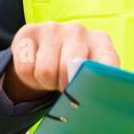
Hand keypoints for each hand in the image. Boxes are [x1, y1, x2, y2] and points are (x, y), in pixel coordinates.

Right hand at [4, 21, 119, 102]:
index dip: (99, 83)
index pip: (108, 63)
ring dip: (46, 84)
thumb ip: (96, 84)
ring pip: (45, 71)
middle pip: (68, 69)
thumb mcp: (89, 75)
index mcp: (101, 42)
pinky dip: (28, 78)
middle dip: (65, 87)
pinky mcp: (28, 31)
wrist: (45, 53)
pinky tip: (35, 70)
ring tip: (51, 79)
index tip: (91, 96)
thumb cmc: (73, 69)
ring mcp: (53, 28)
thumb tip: (97, 104)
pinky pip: (25, 67)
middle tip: (65, 88)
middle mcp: (79, 31)